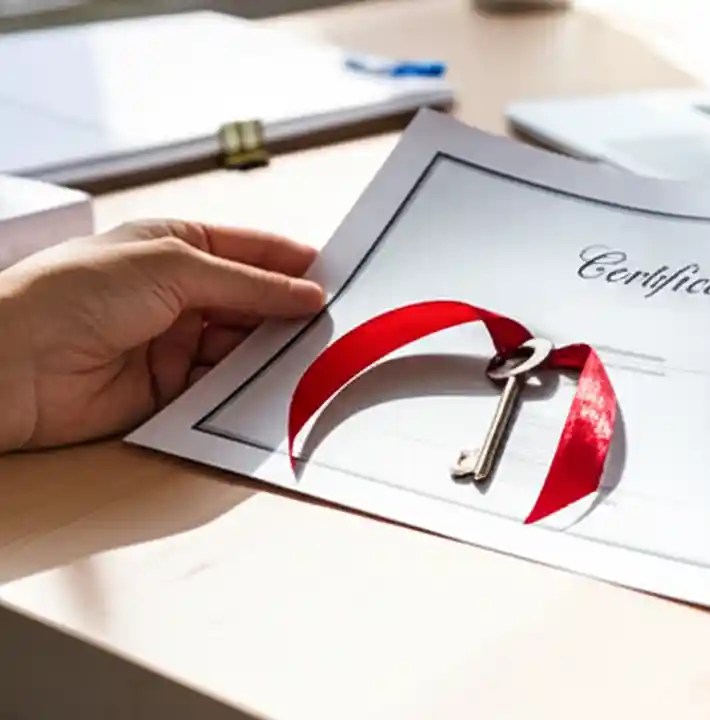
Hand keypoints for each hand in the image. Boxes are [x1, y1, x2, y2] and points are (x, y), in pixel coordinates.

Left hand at [0, 220, 324, 451]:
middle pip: (253, 302)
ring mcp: (173, 343)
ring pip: (243, 347)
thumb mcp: (173, 267)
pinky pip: (223, 388)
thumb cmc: (73, 293)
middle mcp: (176, 294)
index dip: (292, 262)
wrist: (12, 363)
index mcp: (173, 246)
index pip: (249, 251)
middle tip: (337, 321)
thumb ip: (247, 284)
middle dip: (290, 310)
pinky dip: (250, 388)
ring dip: (275, 351)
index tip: (337, 275)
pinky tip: (279, 385)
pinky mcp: (168, 392)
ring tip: (317, 353)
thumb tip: (306, 293)